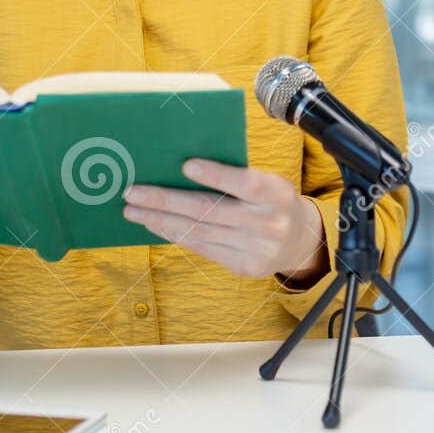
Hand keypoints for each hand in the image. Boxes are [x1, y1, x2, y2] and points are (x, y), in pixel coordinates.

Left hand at [121, 158, 326, 280]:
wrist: (300, 240)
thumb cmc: (272, 200)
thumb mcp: (267, 182)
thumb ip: (236, 177)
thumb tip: (181, 167)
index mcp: (276, 193)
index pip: (244, 183)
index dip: (215, 175)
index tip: (184, 165)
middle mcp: (269, 222)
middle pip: (210, 211)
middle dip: (166, 201)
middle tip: (133, 192)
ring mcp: (257, 249)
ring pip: (200, 232)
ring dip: (161, 220)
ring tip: (133, 210)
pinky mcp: (245, 267)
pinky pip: (203, 249)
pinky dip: (175, 235)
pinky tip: (155, 225)